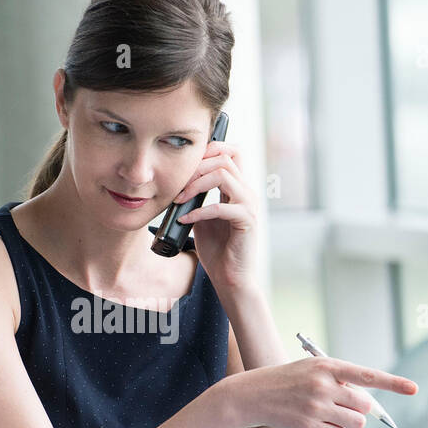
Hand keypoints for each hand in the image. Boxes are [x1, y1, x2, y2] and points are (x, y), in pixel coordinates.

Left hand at [171, 140, 258, 294]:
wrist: (230, 277)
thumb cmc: (218, 250)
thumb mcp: (203, 218)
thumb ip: (198, 198)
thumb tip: (179, 185)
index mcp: (238, 189)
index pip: (232, 152)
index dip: (209, 149)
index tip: (186, 165)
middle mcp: (247, 192)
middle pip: (226, 157)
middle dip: (197, 166)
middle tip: (178, 184)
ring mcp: (249, 205)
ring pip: (224, 174)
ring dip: (196, 184)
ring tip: (179, 200)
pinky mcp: (247, 221)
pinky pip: (220, 207)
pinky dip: (198, 212)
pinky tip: (185, 220)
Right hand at [230, 356, 417, 427]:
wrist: (255, 394)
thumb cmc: (289, 379)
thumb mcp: (313, 368)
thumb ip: (340, 379)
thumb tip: (368, 403)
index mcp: (328, 366)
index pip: (367, 376)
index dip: (393, 383)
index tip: (414, 389)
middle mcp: (324, 386)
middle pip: (364, 406)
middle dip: (358, 407)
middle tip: (338, 403)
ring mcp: (317, 407)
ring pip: (356, 423)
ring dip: (348, 421)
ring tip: (327, 412)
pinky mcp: (310, 427)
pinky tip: (315, 421)